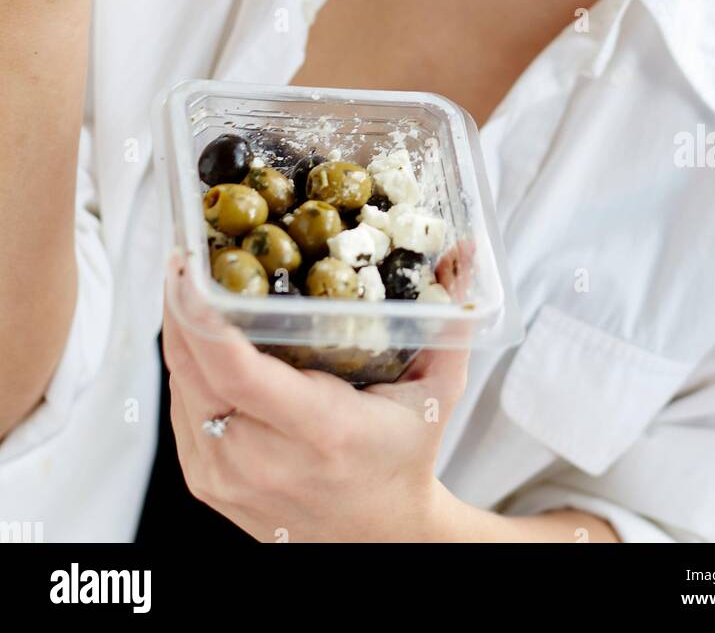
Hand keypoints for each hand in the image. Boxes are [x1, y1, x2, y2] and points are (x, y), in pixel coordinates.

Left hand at [162, 250, 471, 542]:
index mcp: (318, 432)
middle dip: (181, 302)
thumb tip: (465, 247)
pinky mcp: (204, 482)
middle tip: (189, 251)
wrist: (379, 539)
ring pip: (178, 382)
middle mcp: (260, 461)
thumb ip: (451, 316)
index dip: (202, 313)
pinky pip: (181, 407)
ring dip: (178, 327)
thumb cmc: (406, 456)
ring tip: (189, 278)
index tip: (194, 266)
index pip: (235, 370)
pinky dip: (184, 363)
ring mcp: (224, 477)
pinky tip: (196, 330)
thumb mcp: (437, 389)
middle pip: (192, 367)